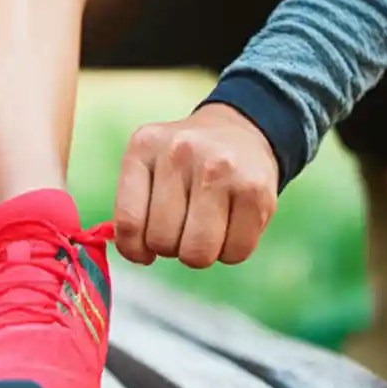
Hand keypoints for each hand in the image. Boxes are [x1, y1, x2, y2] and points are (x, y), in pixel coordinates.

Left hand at [113, 104, 278, 267]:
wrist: (239, 132)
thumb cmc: (181, 163)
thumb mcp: (145, 166)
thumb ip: (130, 208)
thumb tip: (139, 255)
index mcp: (144, 147)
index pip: (129, 222)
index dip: (134, 250)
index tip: (144, 252)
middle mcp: (182, 152)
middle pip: (163, 241)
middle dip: (169, 247)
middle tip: (180, 228)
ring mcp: (223, 170)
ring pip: (198, 252)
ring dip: (199, 254)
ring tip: (202, 231)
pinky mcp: (258, 191)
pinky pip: (236, 253)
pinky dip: (230, 253)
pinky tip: (228, 228)